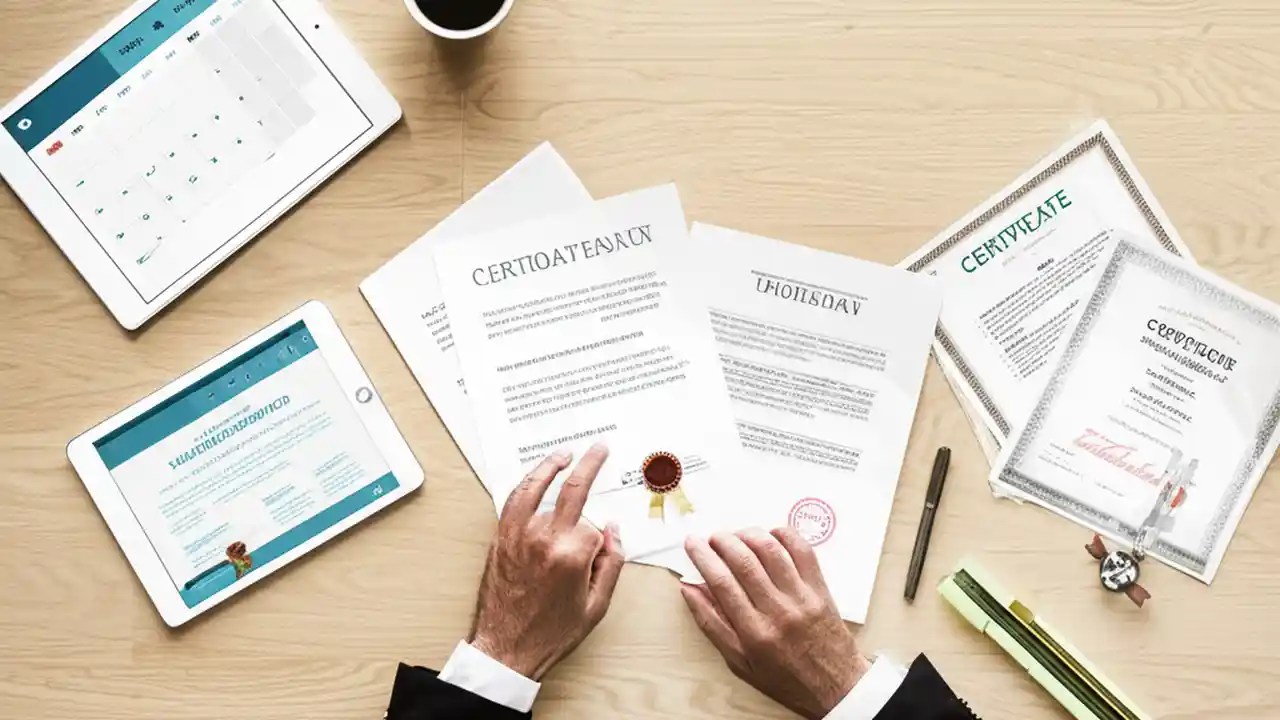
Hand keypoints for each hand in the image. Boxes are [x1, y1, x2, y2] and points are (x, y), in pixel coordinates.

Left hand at [468, 444, 625, 679]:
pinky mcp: (502, 538)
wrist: (507, 649)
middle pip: (574, 489)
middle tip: (600, 449)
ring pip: (539, 489)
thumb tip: (613, 531)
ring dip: (553, 466)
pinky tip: (536, 476)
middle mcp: (545, 539)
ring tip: (566, 454)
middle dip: (591, 464)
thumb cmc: (552, 633)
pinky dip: (527, 483)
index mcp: (572, 557)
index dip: (599, 542)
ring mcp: (520, 536)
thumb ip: (612, 564)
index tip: (596, 555)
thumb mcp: (597, 606)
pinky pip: (515, 501)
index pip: (595, 529)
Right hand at [682, 528, 870, 718]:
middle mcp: (778, 611)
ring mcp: (801, 597)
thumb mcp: (740, 662)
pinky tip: (769, 536)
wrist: (834, 686)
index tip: (692, 543)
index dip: (703, 557)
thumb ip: (712, 624)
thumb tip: (689, 590)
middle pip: (744, 561)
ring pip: (771, 551)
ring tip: (736, 534)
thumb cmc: (784, 677)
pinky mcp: (820, 588)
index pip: (722, 582)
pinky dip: (784, 535)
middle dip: (722, 541)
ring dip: (749, 534)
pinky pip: (803, 550)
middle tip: (712, 538)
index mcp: (754, 632)